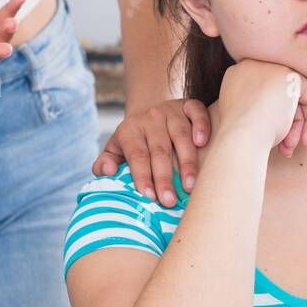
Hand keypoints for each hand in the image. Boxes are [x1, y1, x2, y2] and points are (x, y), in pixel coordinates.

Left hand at [91, 98, 211, 206]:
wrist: (149, 116)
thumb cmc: (134, 143)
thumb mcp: (115, 152)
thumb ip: (104, 164)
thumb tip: (107, 171)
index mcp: (129, 130)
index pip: (136, 155)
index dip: (142, 175)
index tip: (149, 197)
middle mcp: (150, 118)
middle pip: (159, 149)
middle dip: (164, 177)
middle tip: (170, 201)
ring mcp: (170, 110)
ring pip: (180, 135)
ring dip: (187, 162)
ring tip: (190, 186)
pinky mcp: (188, 105)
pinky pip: (197, 112)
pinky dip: (201, 125)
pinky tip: (202, 143)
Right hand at [218, 58, 306, 156]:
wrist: (240, 136)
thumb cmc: (239, 136)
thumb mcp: (245, 119)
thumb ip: (258, 110)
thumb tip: (277, 114)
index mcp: (237, 75)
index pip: (263, 95)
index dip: (271, 119)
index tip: (273, 140)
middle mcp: (252, 66)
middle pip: (279, 95)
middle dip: (285, 124)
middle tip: (286, 148)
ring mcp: (270, 67)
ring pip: (293, 97)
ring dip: (295, 126)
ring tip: (290, 148)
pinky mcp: (289, 75)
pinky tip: (306, 140)